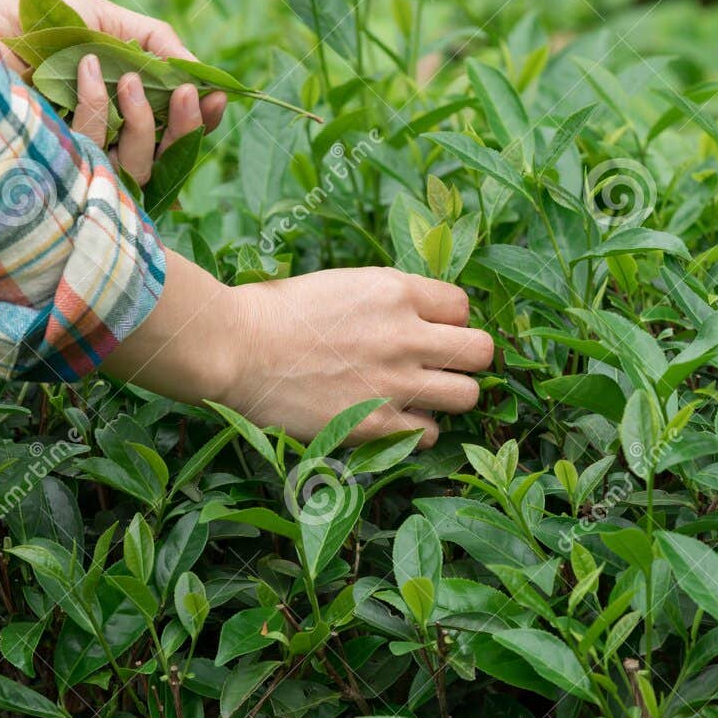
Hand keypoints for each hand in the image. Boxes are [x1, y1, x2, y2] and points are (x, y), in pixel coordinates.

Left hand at [0, 0, 226, 184]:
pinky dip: (99, 109)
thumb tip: (193, 66)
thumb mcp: (87, 17)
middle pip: (161, 162)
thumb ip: (143, 37)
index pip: (164, 136)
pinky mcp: (41, 172)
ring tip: (134, 78)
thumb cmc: (4, 18)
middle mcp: (87, 147)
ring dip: (147, 122)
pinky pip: (94, 158)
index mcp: (103, 114)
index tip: (219, 97)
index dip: (196, 122)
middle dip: (187, 130)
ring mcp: (65, 164)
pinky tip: (80, 68)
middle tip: (197, 98)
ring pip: (135, 169)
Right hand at [100, 258, 494, 448]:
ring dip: (448, 397)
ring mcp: (396, 382)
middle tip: (439, 367)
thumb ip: (387, 300)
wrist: (236, 348)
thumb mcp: (342, 284)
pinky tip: (391, 419)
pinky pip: (430, 434)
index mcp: (396, 291)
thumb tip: (416, 318)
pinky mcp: (378, 424)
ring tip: (419, 397)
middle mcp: (407, 335)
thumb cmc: (274, 313)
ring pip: (467, 396)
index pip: (462, 306)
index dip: (449, 322)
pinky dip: (417, 429)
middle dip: (465, 360)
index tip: (430, 333)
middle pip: (481, 352)